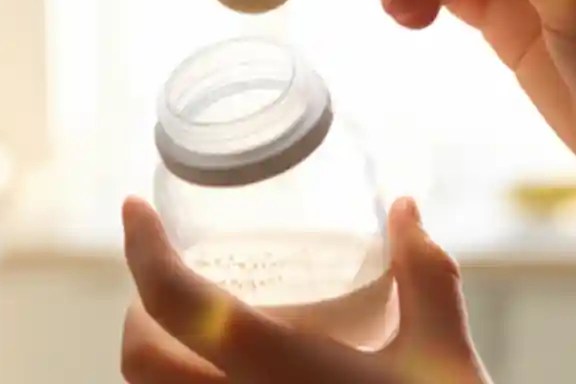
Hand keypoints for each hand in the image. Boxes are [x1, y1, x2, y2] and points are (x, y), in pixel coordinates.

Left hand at [119, 197, 490, 383]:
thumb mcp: (442, 352)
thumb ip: (425, 273)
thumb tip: (404, 209)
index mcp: (280, 369)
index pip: (178, 303)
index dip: (142, 251)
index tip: (132, 210)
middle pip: (139, 363)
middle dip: (138, 317)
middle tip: (168, 281)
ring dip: (156, 362)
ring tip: (190, 331)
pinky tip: (224, 376)